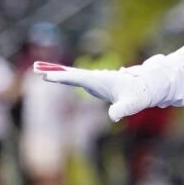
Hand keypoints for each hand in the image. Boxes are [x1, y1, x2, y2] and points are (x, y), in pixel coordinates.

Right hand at [35, 61, 153, 122]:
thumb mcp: (132, 104)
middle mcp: (95, 77)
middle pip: (71, 74)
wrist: (147, 85)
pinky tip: (53, 76)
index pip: (78, 78)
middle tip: (36, 67)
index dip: (64, 76)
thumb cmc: (139, 95)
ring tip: (39, 70)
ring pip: (72, 75)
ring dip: (57, 73)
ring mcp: (94, 80)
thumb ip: (123, 109)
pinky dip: (64, 77)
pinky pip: (76, 79)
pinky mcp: (95, 83)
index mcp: (100, 80)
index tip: (49, 75)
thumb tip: (114, 117)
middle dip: (55, 71)